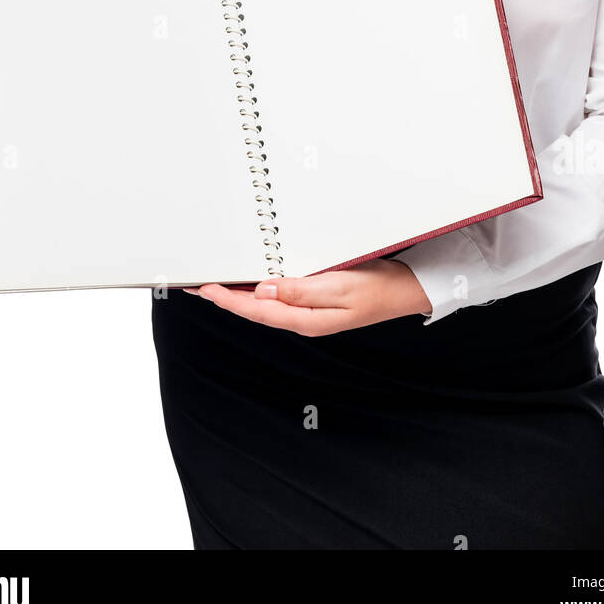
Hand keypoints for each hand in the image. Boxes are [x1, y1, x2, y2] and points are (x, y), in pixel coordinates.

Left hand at [182, 257, 431, 334]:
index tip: (203, 287)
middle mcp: (304, 319)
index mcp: (306, 319)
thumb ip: (301, 291)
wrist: (407, 290)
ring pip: (264, 305)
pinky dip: (258, 290)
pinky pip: (279, 298)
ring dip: (238, 295)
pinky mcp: (316, 300)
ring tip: (214, 285)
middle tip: (195, 286)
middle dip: (224, 298)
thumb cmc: (379, 288)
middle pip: (254, 310)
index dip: (226, 299)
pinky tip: (251, 284)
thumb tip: (264, 291)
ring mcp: (310, 312)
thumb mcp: (341, 287)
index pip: (256, 309)